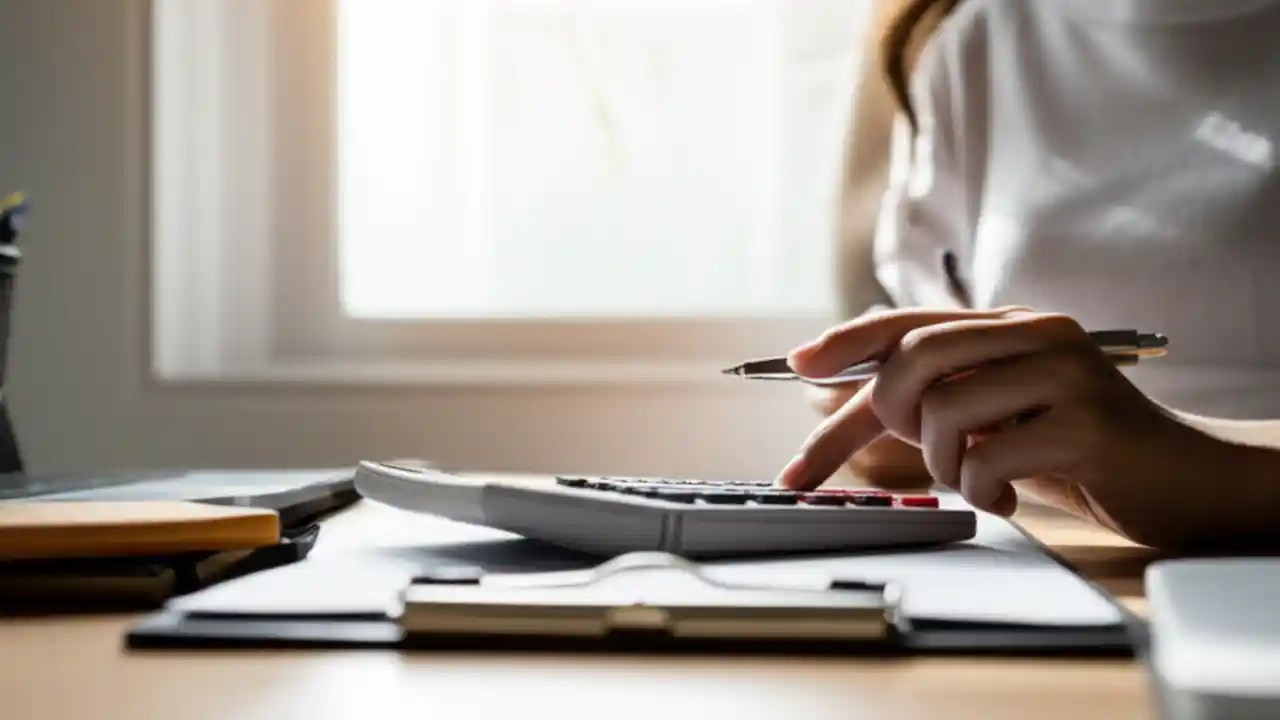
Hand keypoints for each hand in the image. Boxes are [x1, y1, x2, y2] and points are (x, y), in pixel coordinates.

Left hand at [776, 307, 1242, 547]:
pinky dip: (981, 492)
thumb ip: (933, 400)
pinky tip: (1009, 498)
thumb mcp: (997, 419)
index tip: (795, 368)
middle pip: (914, 356)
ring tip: (973, 479)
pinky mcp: (1084, 423)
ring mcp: (1064, 373)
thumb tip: (834, 400)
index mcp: (1010, 326)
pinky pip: (987, 460)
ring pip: (944, 409)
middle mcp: (1035, 334)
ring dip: (941, 462)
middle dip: (882, 411)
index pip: (909, 322)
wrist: (1184, 479)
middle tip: (904, 445)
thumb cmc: (1077, 451)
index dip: (844, 343)